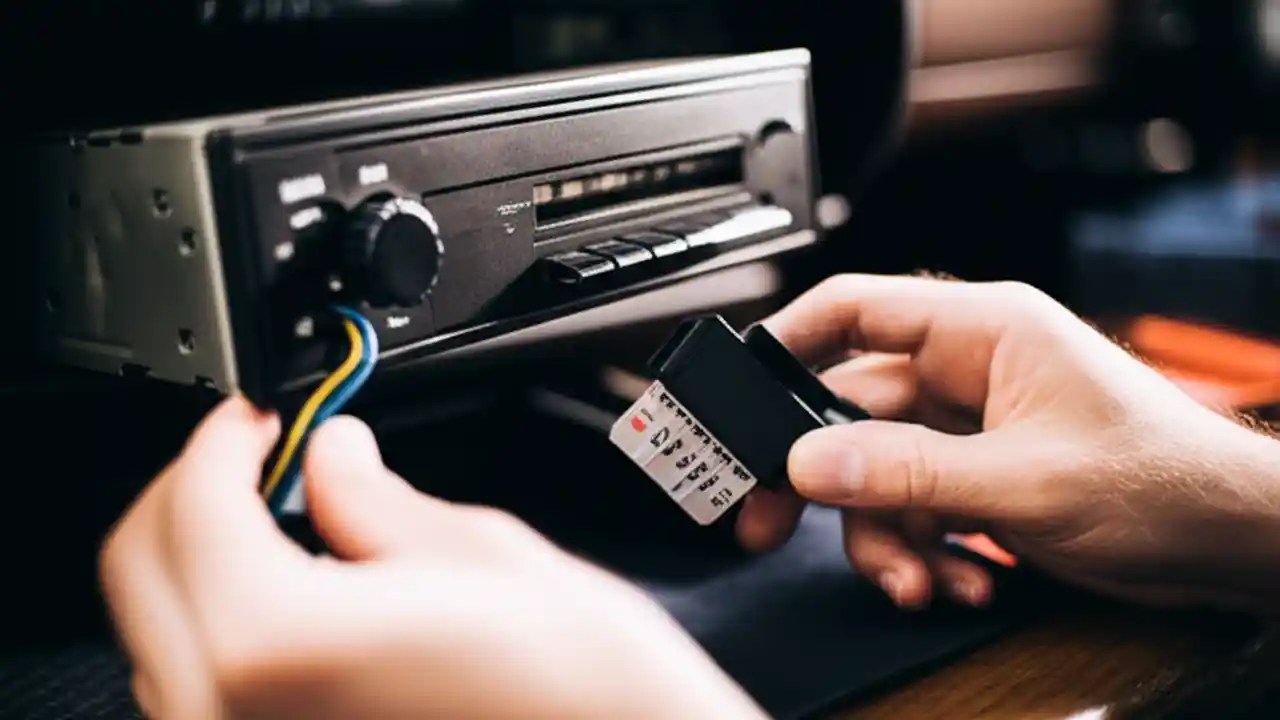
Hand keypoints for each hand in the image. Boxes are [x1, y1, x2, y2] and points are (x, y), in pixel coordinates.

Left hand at [99, 397, 763, 719]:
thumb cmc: (586, 694)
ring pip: (157, 632)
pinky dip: (223, 625)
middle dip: (193, 490)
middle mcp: (232, 718)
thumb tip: (331, 454)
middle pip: (139, 569)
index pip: (194, 505)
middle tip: (263, 452)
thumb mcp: (482, 555)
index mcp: (281, 642)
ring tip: (283, 517)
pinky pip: (199, 691)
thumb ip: (374, 499)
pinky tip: (298, 595)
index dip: (227, 436)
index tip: (264, 414)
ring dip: (201, 557)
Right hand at [736, 274, 1279, 612]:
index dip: (790, 341)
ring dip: (882, 536)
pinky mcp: (977, 479)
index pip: (858, 309)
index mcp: (982, 332)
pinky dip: (921, 553)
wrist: (1227, 545)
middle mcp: (967, 373)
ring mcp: (970, 429)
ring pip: (876, 475)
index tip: (739, 387)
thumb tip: (810, 461)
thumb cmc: (1163, 480)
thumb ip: (907, 471)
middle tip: (767, 519)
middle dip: (819, 475)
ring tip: (914, 581)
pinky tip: (957, 581)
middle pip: (851, 410)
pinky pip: (912, 510)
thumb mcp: (1021, 480)